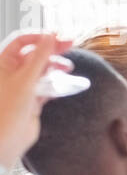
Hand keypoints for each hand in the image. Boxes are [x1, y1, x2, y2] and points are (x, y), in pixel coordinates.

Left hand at [0, 31, 72, 170]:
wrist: (6, 140)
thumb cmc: (8, 109)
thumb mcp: (26, 78)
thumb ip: (40, 56)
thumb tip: (51, 35)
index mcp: (3, 63)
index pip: (22, 41)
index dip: (40, 37)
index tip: (58, 37)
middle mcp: (11, 72)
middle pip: (34, 53)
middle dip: (52, 49)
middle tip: (71, 45)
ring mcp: (23, 86)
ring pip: (43, 69)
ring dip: (56, 67)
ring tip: (68, 68)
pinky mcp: (32, 99)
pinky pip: (47, 86)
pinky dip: (57, 83)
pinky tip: (68, 83)